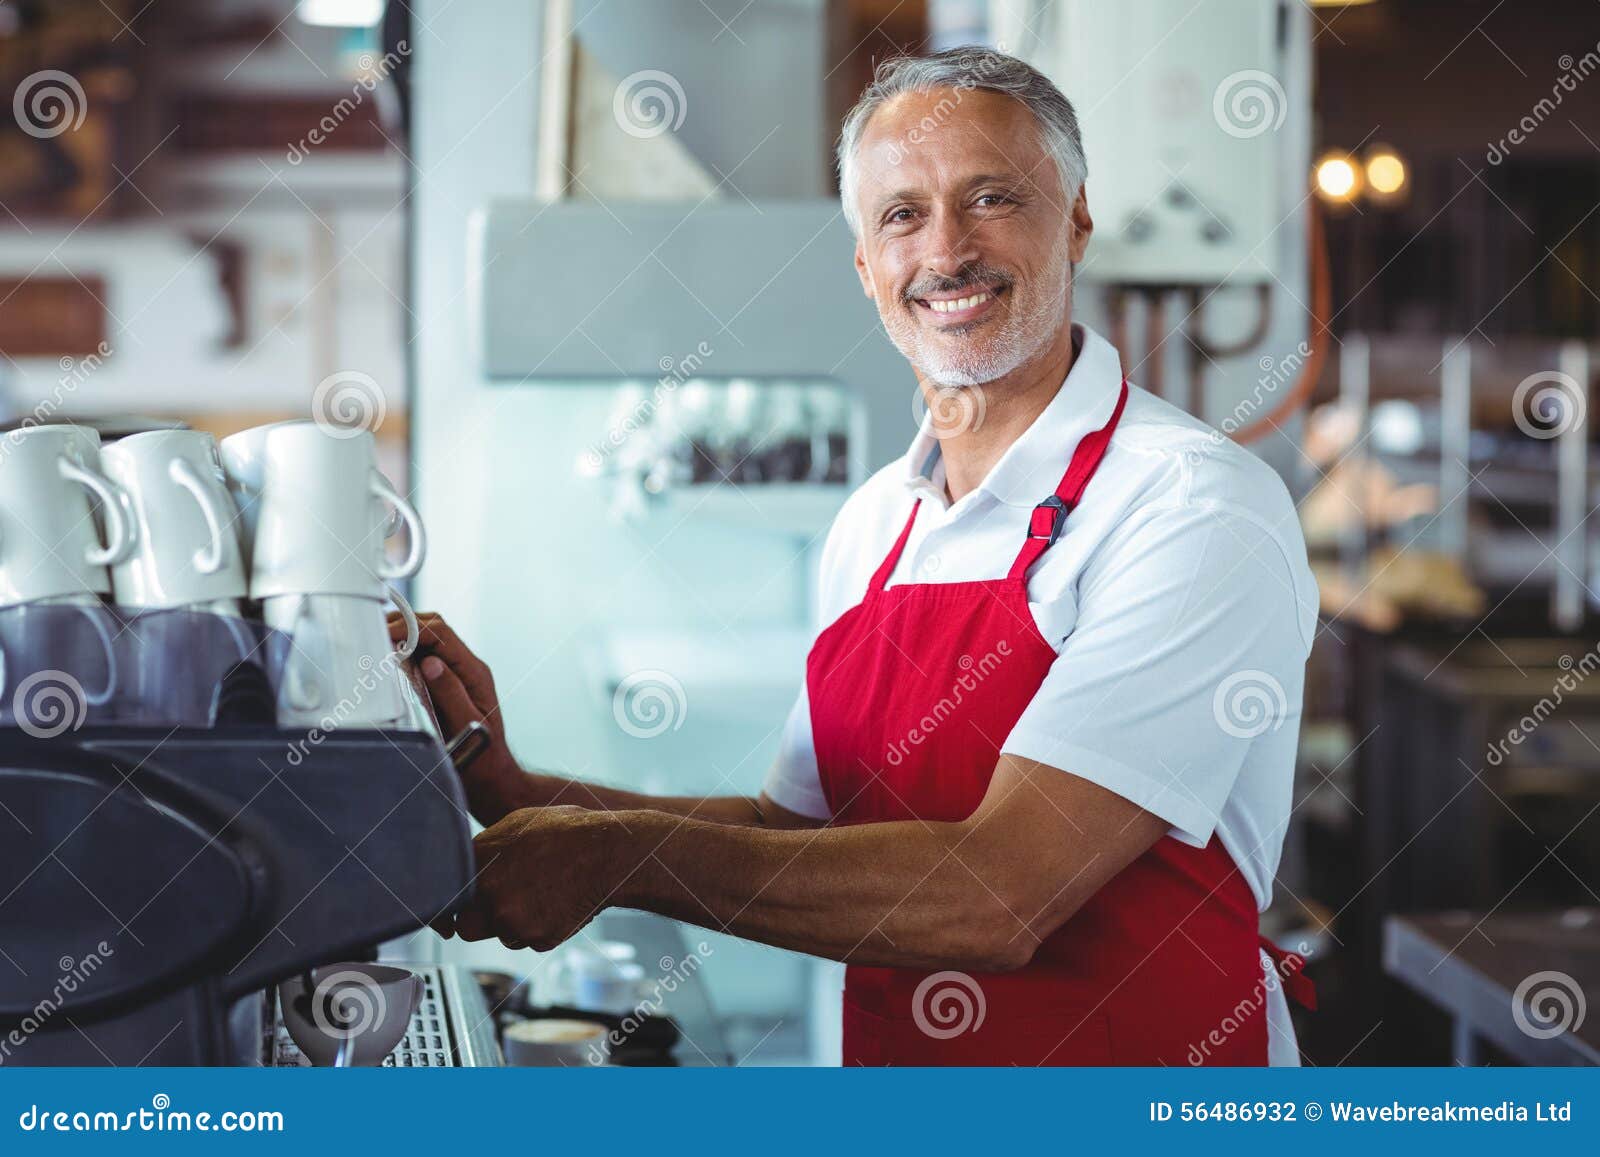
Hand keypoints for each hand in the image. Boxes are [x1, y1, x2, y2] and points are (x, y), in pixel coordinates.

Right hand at [388, 611, 525, 821]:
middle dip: (405, 623)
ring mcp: (458, 674)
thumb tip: (430, 663)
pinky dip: (405, 650)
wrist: (492, 777)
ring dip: (404, 633)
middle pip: (436, 628)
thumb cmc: (483, 758)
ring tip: (376, 638)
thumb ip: (451, 693)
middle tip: (374, 630)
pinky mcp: (447, 683)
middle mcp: (467, 668)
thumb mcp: (468, 726)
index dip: (412, 628)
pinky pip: (426, 656)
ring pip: (430, 638)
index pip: (443, 634)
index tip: (386, 633)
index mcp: (474, 673)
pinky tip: (387, 656)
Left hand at [434, 806, 630, 950]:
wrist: (608, 853)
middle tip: (504, 904)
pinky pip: (531, 940)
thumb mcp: (516, 824)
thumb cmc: (567, 832)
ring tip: (544, 893)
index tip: (457, 913)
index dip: (453, 908)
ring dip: (516, 923)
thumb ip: (484, 849)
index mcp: (478, 863)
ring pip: (503, 934)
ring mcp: (513, 920)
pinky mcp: (539, 938)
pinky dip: (541, 928)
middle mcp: (490, 895)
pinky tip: (558, 902)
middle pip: (468, 928)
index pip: (447, 899)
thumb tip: (468, 863)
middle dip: (482, 921)